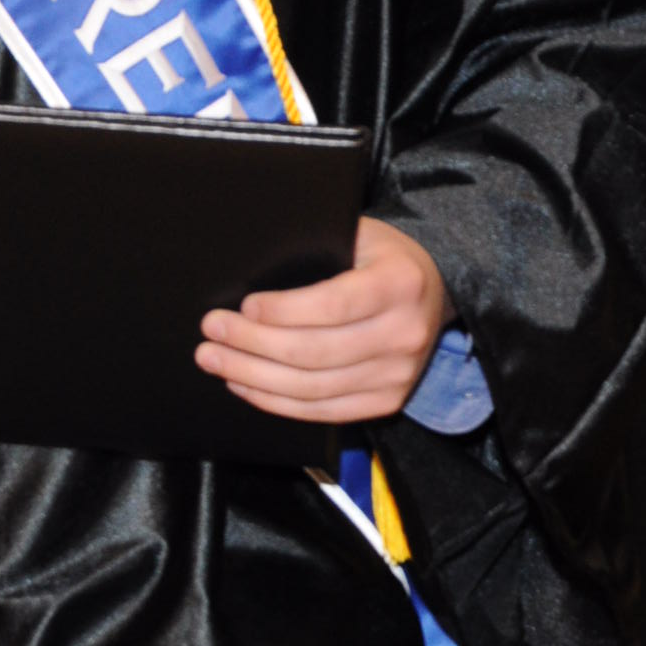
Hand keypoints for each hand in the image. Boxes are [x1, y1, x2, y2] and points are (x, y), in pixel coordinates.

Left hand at [195, 216, 447, 425]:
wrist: (433, 290)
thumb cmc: (381, 258)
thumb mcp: (359, 235)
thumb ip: (317, 249)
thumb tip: (251, 269)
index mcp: (399, 284)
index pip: (332, 304)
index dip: (283, 311)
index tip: (245, 307)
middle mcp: (404, 333)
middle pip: (314, 352)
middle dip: (252, 344)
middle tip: (212, 330)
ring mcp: (398, 374)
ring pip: (311, 388)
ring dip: (253, 377)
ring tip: (215, 358)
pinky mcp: (387, 401)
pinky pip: (321, 411)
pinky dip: (276, 402)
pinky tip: (245, 384)